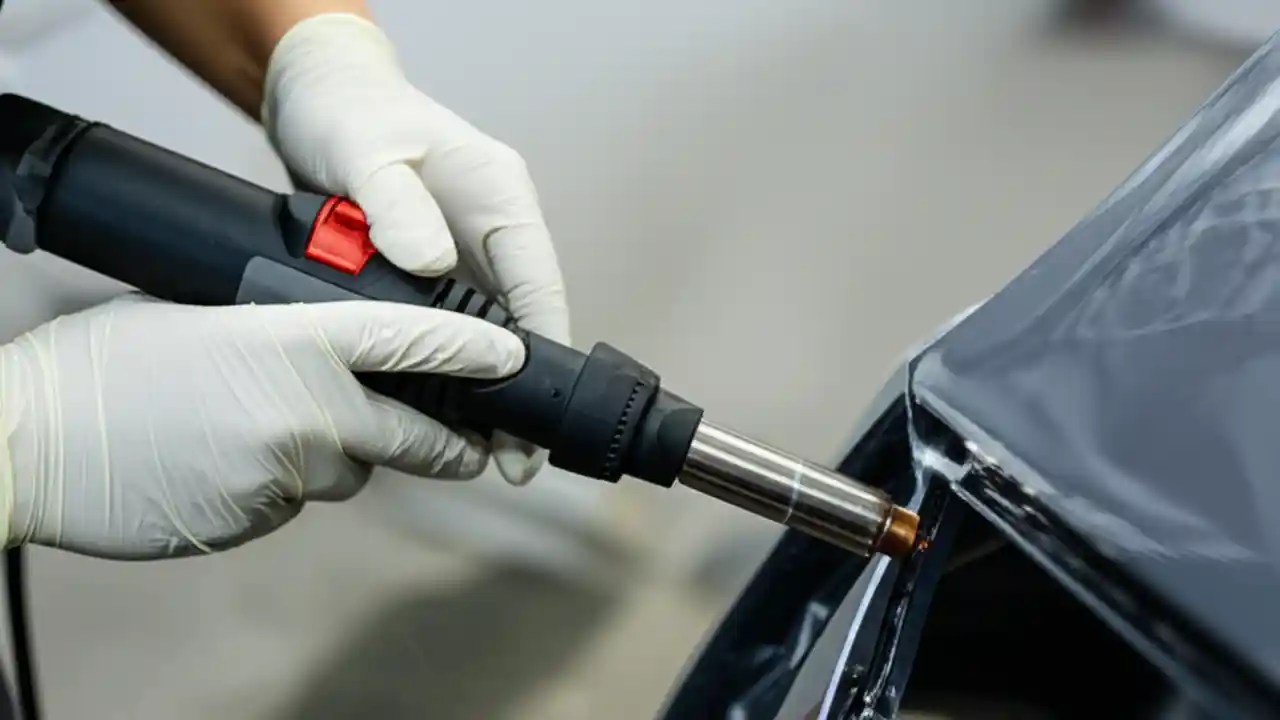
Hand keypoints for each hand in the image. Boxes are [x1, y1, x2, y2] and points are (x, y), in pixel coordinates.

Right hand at [0, 294, 523, 558]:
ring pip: (347, 472)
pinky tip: (227, 460)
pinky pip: (294, 501)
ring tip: (263, 429)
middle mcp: (309, 411)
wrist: (31, 444)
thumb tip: (311, 348)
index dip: (472, 352)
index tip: (513, 357)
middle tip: (472, 447)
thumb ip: (276, 334)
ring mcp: (287, 475)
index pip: (412, 342)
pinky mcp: (259, 521)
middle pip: (413, 437)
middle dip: (450, 445)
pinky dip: (281, 483)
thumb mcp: (199, 315)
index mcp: (296, 341)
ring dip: (334, 457)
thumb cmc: (102, 368)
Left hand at [261, 13, 568, 485]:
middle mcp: (492, 231)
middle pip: (524, 323)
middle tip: (510, 460)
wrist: (315, 98)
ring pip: (489, 334)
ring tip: (479, 453)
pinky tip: (437, 411)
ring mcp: (464, 252)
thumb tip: (430, 263)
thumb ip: (396, 204)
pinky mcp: (431, 269)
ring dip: (485, 390)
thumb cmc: (348, 113)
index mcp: (502, 199)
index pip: (541, 286)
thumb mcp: (367, 153)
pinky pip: (450, 328)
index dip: (547, 355)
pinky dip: (448, 369)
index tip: (541, 414)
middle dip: (519, 392)